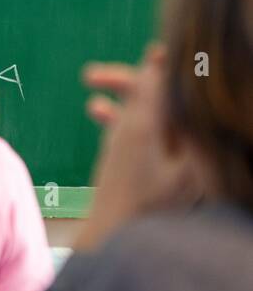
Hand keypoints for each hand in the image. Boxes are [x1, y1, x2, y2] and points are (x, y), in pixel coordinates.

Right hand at [76, 46, 201, 250]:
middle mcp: (197, 153)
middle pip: (168, 103)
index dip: (165, 69)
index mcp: (201, 143)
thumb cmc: (122, 193)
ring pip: (152, 117)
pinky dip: (121, 123)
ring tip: (89, 94)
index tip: (149, 49)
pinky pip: (144, 136)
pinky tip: (96, 112)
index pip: (186, 94)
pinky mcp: (160, 172)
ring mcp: (179, 164)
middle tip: (92, 75)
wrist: (109, 241)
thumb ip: (149, 93)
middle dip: (132, 86)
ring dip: (120, 102)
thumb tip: (158, 58)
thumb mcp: (133, 134)